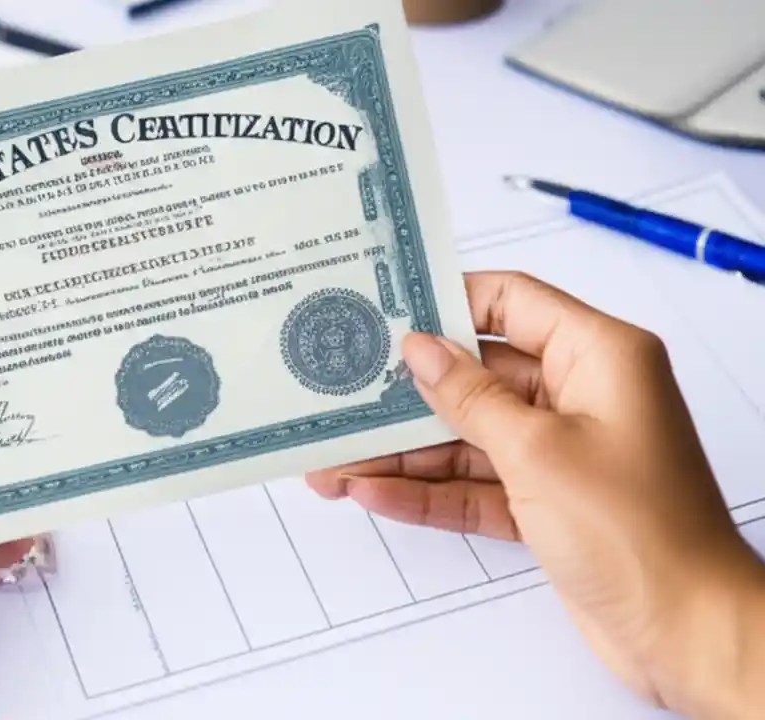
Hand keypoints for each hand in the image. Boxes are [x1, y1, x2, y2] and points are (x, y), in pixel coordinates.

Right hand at [306, 272, 764, 717]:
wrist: (687, 631)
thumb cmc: (640, 532)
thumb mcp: (538, 451)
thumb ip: (470, 397)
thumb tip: (421, 350)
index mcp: (599, 356)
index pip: (511, 301)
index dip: (446, 301)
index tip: (383, 309)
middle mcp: (582, 395)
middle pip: (477, 376)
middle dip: (407, 391)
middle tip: (342, 392)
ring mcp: (563, 452)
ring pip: (466, 436)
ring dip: (403, 451)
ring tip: (336, 458)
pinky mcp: (547, 503)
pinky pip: (474, 484)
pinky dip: (428, 491)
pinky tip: (373, 493)